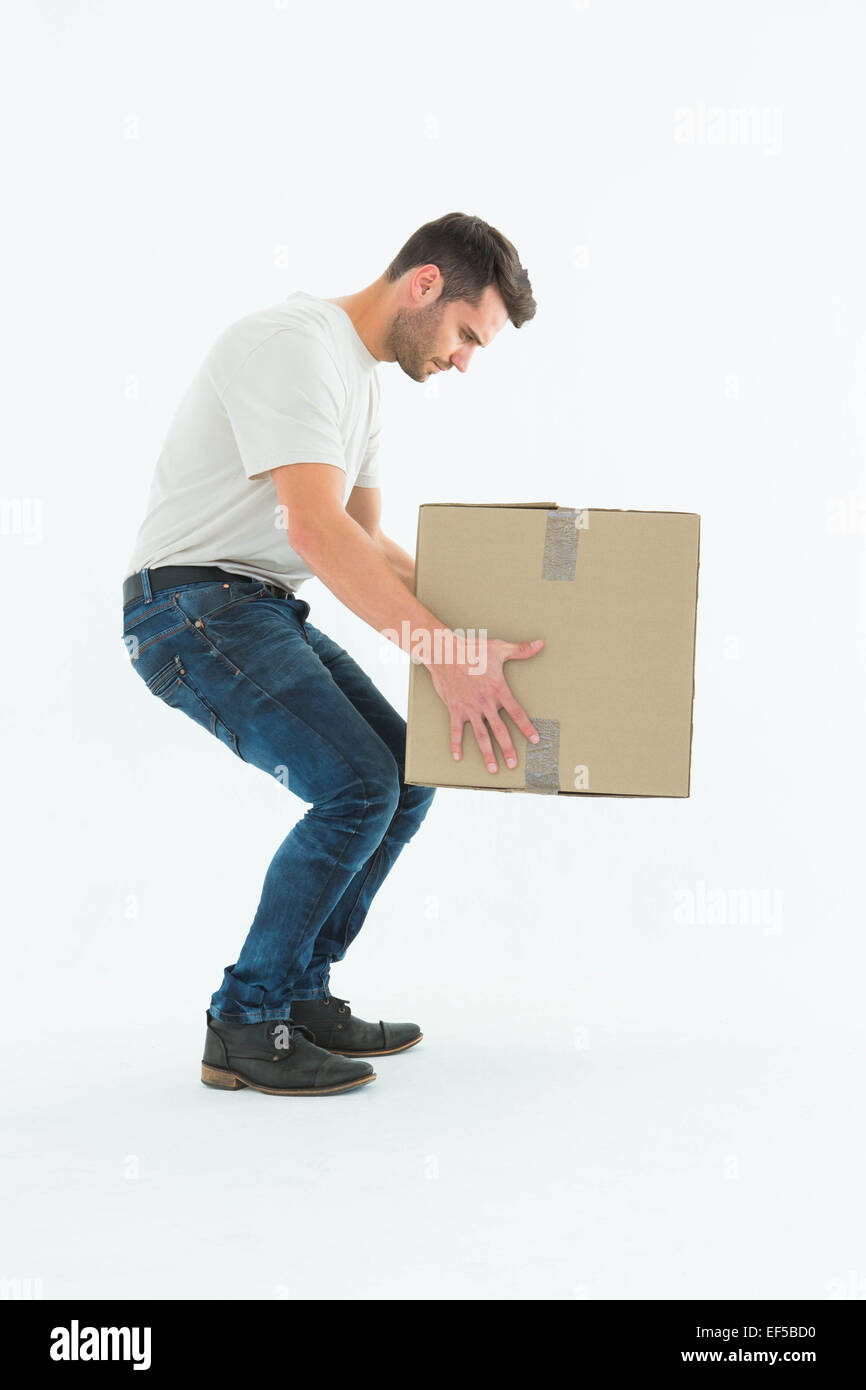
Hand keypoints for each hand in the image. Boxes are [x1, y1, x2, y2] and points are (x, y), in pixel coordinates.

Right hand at [426, 635, 544, 773]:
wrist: (444, 652)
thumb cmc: (472, 649)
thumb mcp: (499, 648)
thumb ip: (520, 650)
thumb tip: (539, 644)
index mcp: (498, 690)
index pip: (517, 713)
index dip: (526, 727)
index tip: (534, 740)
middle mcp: (485, 703)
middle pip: (499, 730)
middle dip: (507, 748)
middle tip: (513, 764)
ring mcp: (469, 708)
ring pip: (480, 735)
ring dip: (487, 753)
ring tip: (493, 768)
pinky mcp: (455, 709)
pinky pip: (455, 730)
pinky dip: (456, 744)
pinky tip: (458, 757)